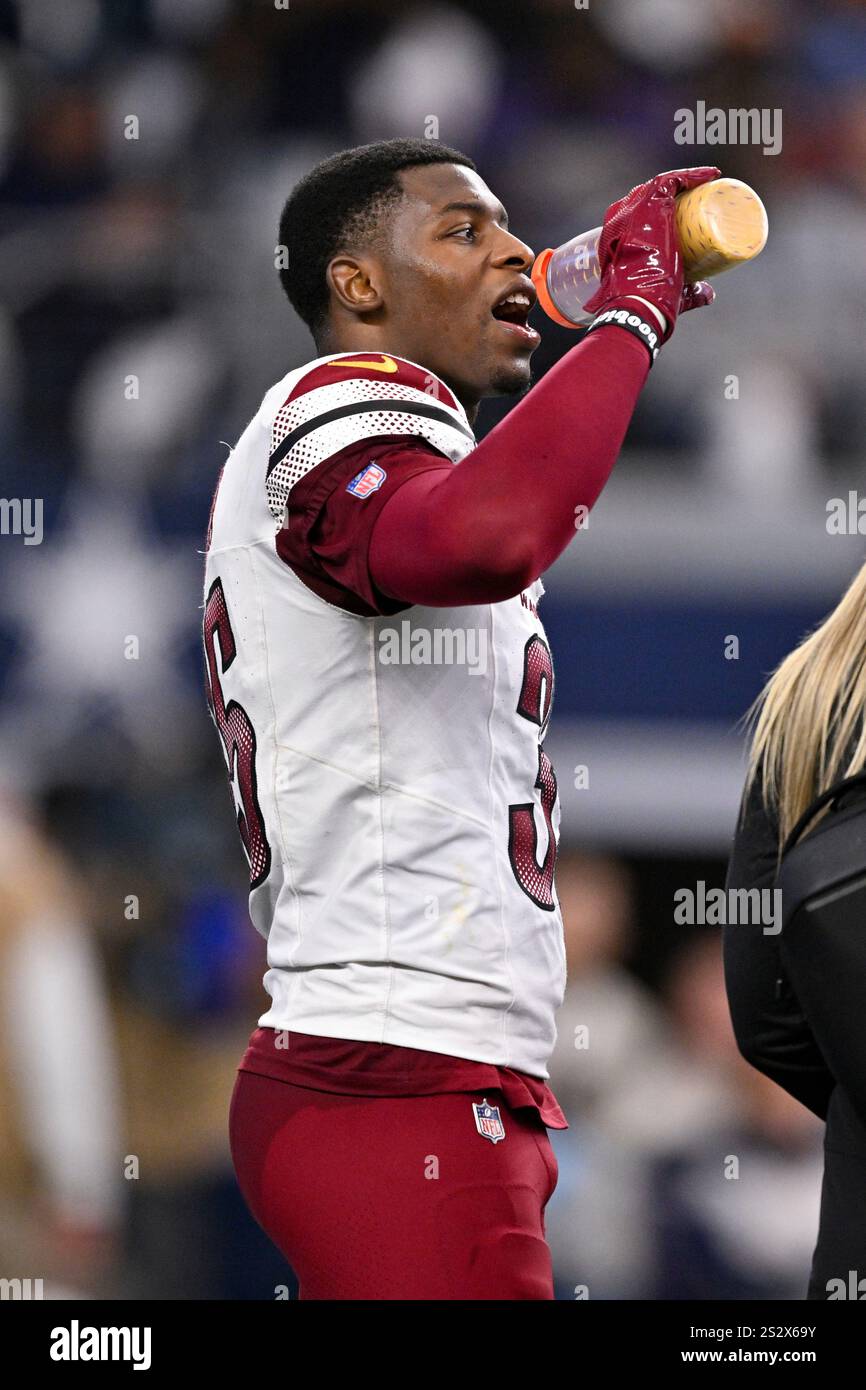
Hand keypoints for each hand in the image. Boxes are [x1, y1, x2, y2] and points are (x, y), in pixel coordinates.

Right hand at [583, 167, 719, 338]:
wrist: (639, 304)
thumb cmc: (647, 304)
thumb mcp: (668, 291)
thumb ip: (689, 292)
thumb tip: (707, 294)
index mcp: (617, 240)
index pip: (640, 216)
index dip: (663, 210)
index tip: (689, 212)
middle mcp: (621, 222)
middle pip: (650, 198)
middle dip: (676, 195)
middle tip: (702, 201)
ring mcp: (633, 211)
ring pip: (660, 186)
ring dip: (686, 181)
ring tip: (709, 185)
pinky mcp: (648, 206)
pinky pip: (670, 181)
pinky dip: (690, 175)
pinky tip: (710, 175)